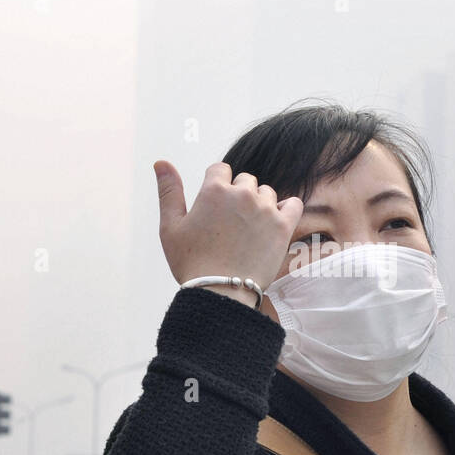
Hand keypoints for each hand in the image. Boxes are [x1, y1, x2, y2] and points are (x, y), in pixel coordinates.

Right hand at [154, 160, 302, 302]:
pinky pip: (293, 204)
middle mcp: (242, 194)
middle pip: (245, 179)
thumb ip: (168, 191)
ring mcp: (265, 209)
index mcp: (214, 190)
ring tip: (248, 230)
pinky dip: (286, 209)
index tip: (214, 207)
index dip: (216, 186)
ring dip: (259, 204)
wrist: (220, 293)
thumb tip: (161, 161)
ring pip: (266, 192)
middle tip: (230, 223)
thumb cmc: (191, 263)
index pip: (220, 169)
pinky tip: (274, 222)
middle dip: (237, 195)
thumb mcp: (170, 227)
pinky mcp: (283, 226)